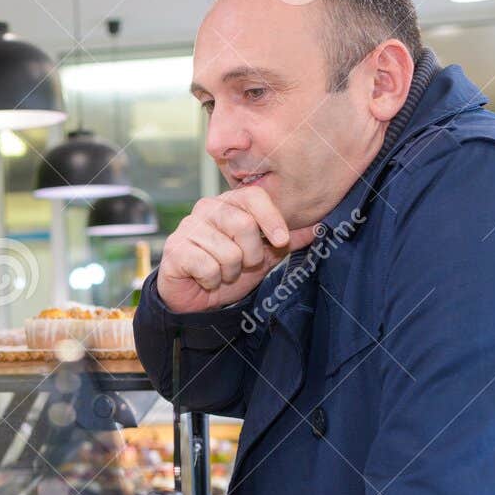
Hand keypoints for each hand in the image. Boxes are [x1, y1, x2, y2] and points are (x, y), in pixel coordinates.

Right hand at [156, 186, 317, 312]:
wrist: (195, 298)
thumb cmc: (228, 271)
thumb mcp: (264, 256)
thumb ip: (287, 240)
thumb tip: (319, 226)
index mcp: (229, 203)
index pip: (253, 196)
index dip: (271, 218)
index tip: (281, 241)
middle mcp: (206, 209)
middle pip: (243, 224)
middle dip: (252, 255)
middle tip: (243, 265)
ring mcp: (188, 228)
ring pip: (228, 252)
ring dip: (230, 272)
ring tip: (221, 273)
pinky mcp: (174, 250)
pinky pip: (207, 266)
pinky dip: (212, 280)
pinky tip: (205, 279)